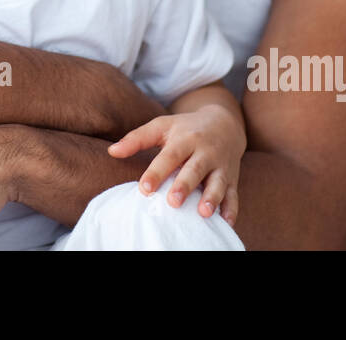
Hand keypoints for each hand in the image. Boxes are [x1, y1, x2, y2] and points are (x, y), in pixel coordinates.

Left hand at [106, 106, 242, 223]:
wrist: (225, 122)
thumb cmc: (185, 127)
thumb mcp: (162, 126)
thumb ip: (137, 138)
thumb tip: (112, 151)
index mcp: (185, 139)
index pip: (170, 155)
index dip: (157, 171)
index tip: (144, 188)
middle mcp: (205, 151)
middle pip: (195, 169)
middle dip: (185, 185)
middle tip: (172, 202)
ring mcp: (221, 165)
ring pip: (218, 182)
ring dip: (212, 197)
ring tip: (203, 213)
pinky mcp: (232, 178)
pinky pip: (234, 194)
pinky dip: (232, 209)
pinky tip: (226, 223)